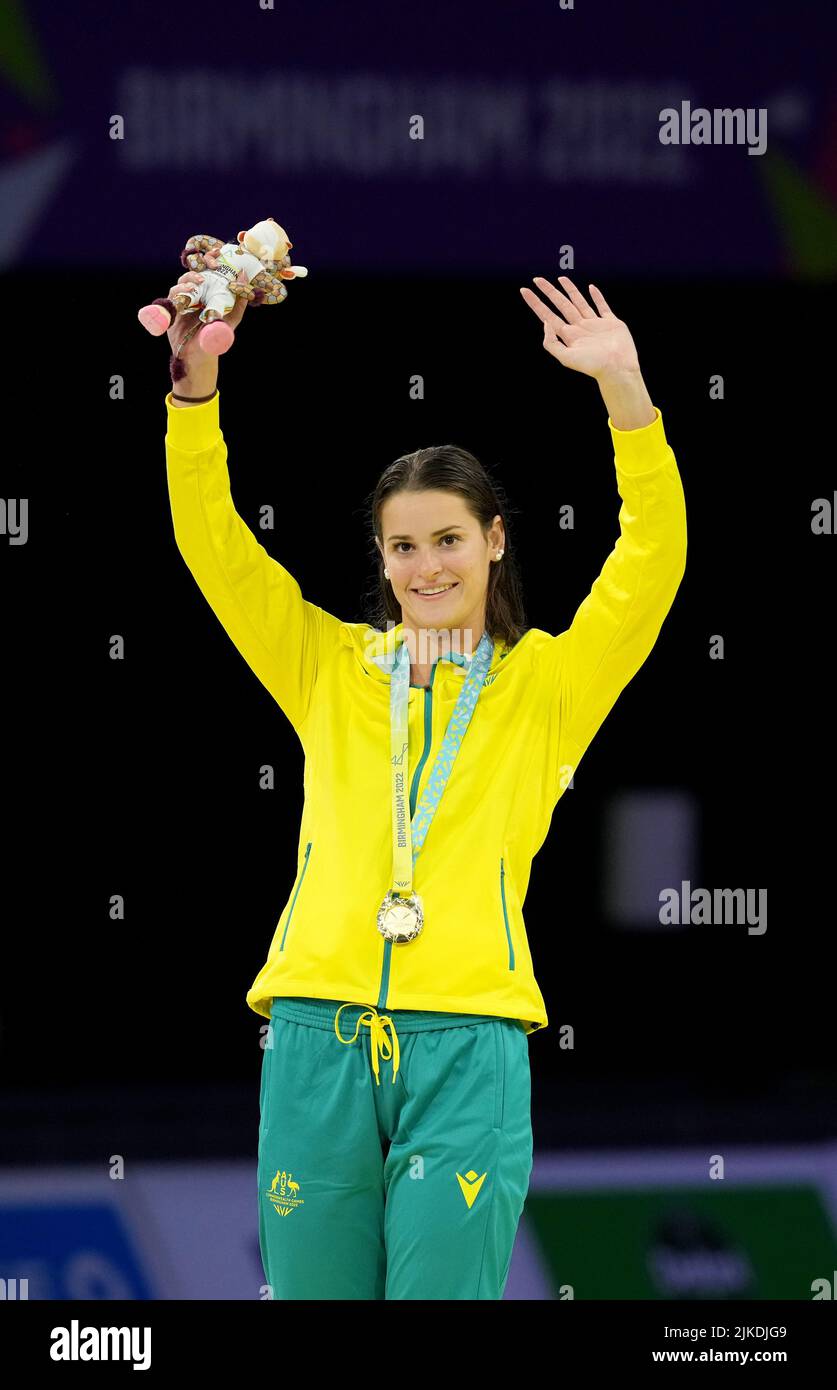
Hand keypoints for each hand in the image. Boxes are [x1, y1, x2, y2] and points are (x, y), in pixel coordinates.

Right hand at [165, 269, 250, 366]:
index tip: (216, 254)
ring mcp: (183, 301)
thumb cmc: (217, 336)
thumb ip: (240, 299)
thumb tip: (244, 275)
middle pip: (192, 273)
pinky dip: (178, 291)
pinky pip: (172, 296)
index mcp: (208, 292)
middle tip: (207, 269)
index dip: (209, 260)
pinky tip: (187, 292)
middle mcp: (195, 294)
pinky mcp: (173, 310)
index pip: (207, 271)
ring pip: (181, 282)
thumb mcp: (233, 317)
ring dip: (188, 279)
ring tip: (198, 282)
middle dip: (198, 266)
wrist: (200, 355)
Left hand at [519, 276, 639, 380]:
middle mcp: (579, 328)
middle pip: (561, 305)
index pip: (547, 316)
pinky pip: (602, 306)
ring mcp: (595, 324)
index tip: (525, 290)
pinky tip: (591, 287)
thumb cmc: (592, 366)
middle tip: (537, 279)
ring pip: (579, 302)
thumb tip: (545, 322)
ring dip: (570, 291)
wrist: (617, 368)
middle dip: (549, 292)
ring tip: (561, 279)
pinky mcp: (610, 322)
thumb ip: (551, 342)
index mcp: (568, 336)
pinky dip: (597, 297)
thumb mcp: (566, 358)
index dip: (535, 303)